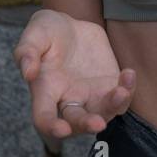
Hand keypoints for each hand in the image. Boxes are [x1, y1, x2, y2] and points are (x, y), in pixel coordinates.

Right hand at [13, 9, 135, 137]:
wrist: (71, 27)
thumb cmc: (46, 33)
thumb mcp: (34, 34)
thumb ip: (27, 52)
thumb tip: (28, 73)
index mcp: (45, 91)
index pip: (44, 117)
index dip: (51, 126)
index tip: (61, 129)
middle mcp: (68, 100)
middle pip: (77, 122)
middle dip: (87, 124)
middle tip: (97, 124)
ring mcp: (90, 96)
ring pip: (104, 113)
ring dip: (113, 107)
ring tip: (121, 91)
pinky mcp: (109, 86)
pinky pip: (121, 97)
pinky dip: (128, 90)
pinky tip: (129, 74)